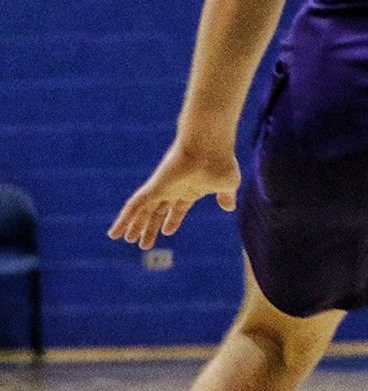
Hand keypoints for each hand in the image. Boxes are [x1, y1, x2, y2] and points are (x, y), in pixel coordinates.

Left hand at [108, 142, 242, 250]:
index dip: (172, 220)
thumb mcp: (228, 184)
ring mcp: (162, 188)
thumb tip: (229, 207)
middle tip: (144, 245)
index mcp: (191, 190)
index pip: (177, 208)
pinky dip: (123, 220)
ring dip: (135, 226)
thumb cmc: (221, 162)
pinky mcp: (154, 187)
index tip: (167, 231)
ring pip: (144, 211)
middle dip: (151, 228)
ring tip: (126, 240)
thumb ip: (226, 196)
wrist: (209, 145)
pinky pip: (134, 206)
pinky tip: (114, 232)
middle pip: (157, 212)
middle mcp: (174, 189)